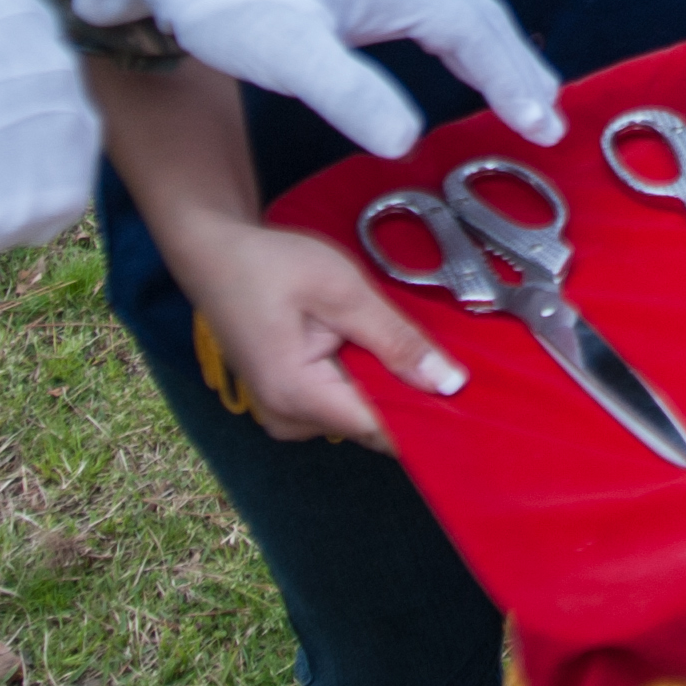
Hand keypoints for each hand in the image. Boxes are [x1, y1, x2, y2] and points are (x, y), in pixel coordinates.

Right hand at [0, 0, 100, 272]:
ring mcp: (72, 124)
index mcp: (22, 15)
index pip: (23, 40)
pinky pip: (52, 199)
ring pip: (54, 145)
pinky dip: (21, 212)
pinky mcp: (70, 186)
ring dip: (19, 164)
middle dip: (9, 118)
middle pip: (44, 92)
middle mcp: (60, 61)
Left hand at [72, 0, 565, 156]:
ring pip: (461, 14)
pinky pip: (436, 15)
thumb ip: (349, 95)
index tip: (543, 125)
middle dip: (520, 67)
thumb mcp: (288, 55)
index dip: (512, 79)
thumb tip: (408, 141)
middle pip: (480, 18)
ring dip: (499, 55)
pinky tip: (463, 66)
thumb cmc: (231, 3)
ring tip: (528, 98)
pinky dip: (466, 45)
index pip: (474, 33)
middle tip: (552, 121)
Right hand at [164, 212, 466, 448]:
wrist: (214, 253)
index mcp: (297, 396)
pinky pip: (343, 400)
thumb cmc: (270, 264)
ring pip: (361, 412)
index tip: (470, 397)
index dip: (430, 416)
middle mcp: (289, 420)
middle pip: (374, 424)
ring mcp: (286, 415)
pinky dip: (364, 376)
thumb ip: (395, 340)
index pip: (383, 432)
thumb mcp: (342, 291)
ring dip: (385, 381)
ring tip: (397, 337)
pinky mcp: (289, 402)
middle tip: (439, 350)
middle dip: (409, 391)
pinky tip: (369, 343)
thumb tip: (449, 384)